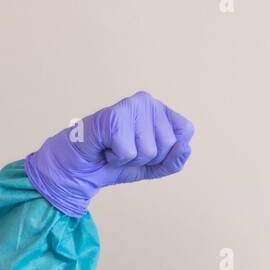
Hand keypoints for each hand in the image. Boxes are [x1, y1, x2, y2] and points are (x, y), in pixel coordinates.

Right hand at [24, 91, 194, 216]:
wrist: (83, 168)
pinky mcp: (113, 116)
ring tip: (115, 148)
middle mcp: (147, 101)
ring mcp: (130, 106)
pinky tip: (106, 148)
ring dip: (130, 159)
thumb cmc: (117, 162)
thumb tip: (185, 147)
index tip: (146, 149)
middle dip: (148, 158)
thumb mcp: (154, 167)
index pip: (185, 132)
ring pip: (149, 151)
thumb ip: (175, 160)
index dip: (168, 151)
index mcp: (160, 109)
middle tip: (126, 150)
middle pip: (169, 144)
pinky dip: (116, 159)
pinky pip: (129, 152)